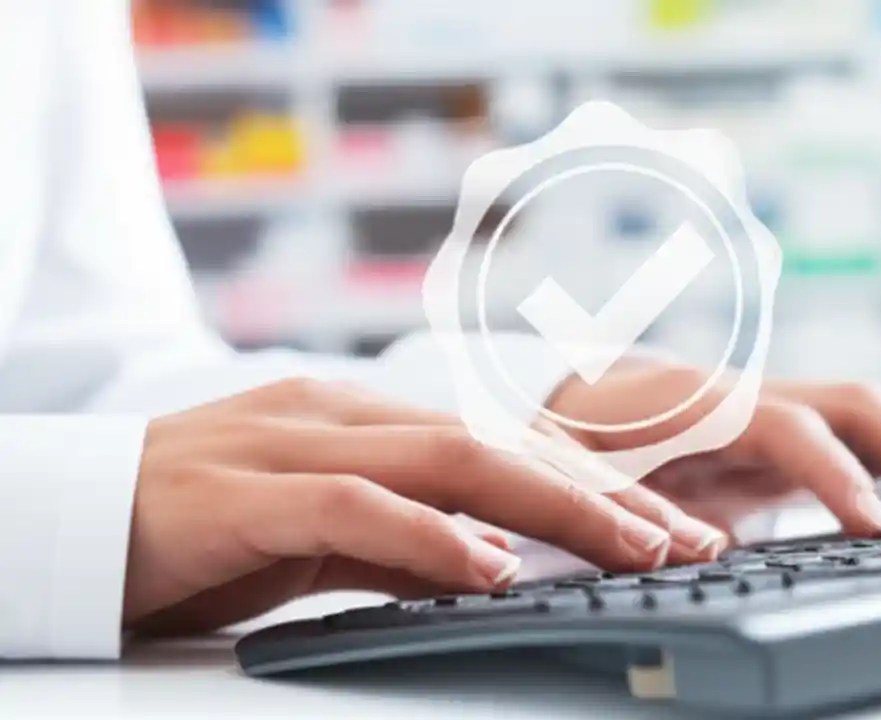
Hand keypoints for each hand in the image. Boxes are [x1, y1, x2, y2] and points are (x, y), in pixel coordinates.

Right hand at [125, 378, 724, 634]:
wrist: (67, 517)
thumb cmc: (203, 529)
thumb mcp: (325, 537)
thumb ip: (405, 539)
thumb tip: (497, 562)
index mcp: (366, 419)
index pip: (504, 443)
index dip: (594, 482)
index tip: (668, 523)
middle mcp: (343, 414)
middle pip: (501, 443)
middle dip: (603, 491)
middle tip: (686, 536)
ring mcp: (295, 443)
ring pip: (451, 459)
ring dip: (551, 504)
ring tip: (630, 546)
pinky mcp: (248, 490)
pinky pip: (357, 506)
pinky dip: (432, 534)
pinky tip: (491, 566)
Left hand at [546, 360, 880, 535]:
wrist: (574, 402)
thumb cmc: (568, 438)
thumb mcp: (570, 470)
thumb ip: (624, 504)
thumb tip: (698, 550)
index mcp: (702, 401)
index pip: (787, 429)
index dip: (834, 478)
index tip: (877, 533)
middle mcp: (758, 395)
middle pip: (859, 409)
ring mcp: (786, 412)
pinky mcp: (801, 439)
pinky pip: (876, 447)